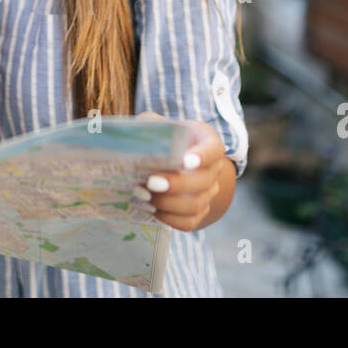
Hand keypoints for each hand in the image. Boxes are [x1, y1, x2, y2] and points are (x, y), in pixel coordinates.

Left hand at [135, 112, 226, 231]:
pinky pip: (189, 222)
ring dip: (167, 203)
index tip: (183, 161)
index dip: (202, 156)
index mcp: (208, 142)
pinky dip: (168, 218)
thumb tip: (133, 137)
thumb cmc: (165, 139)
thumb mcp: (158, 125)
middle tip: (150, 181)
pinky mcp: (199, 211)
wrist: (174, 161)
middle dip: (176, 184)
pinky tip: (150, 208)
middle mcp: (214, 169)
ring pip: (196, 204)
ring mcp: (209, 192)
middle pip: (204, 181)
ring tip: (142, 194)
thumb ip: (150, 126)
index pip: (213, 149)